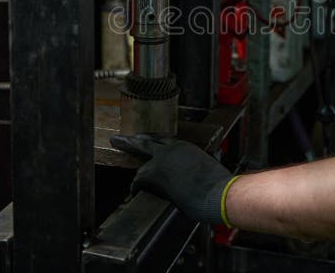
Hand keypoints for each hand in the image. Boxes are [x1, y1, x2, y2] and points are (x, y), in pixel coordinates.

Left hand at [110, 135, 235, 225]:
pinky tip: (135, 194)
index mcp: (185, 147)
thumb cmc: (217, 186)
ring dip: (141, 178)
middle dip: (130, 142)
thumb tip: (190, 175)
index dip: (153, 140)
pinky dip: (136, 189)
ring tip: (136, 186)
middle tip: (117, 140)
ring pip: (143, 169)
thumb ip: (193, 166)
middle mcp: (171, 149)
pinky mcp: (153, 174)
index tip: (145, 139)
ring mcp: (161, 160)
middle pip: (145, 143)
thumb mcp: (206, 168)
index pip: (164, 140)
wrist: (217, 193)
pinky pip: (138, 182)